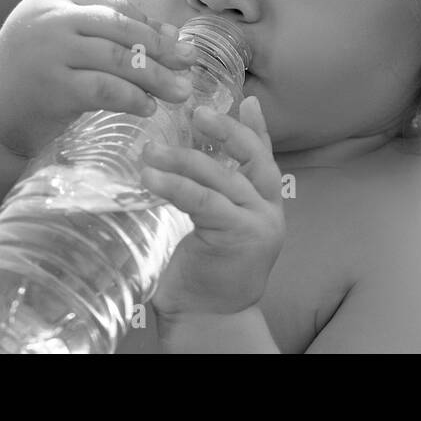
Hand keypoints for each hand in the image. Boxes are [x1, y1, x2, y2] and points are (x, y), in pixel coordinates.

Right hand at [0, 0, 198, 159]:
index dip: (148, 23)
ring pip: (118, 58)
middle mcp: (50, 18)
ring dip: (155, 76)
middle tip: (189, 63)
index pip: (112, 4)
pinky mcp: (51, 86)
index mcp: (53, 0)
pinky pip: (105, 88)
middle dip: (160, 47)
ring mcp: (49, 51)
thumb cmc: (30, 73)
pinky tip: (149, 107)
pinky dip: (132, 97)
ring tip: (180, 92)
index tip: (177, 42)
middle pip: (121, 27)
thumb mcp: (58, 30)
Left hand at [140, 96, 285, 326]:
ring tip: (151, 149)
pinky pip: (204, 200)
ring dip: (184, 158)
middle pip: (253, 157)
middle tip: (196, 111)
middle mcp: (268, 210)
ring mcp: (258, 222)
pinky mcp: (238, 235)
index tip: (247, 99)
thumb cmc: (202, 277)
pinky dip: (176, 184)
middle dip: (226, 130)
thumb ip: (208, 196)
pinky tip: (151, 176)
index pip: (264, 157)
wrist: (208, 321)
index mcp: (264, 205)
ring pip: (221, 177)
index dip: (256, 127)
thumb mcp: (211, 227)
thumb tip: (180, 161)